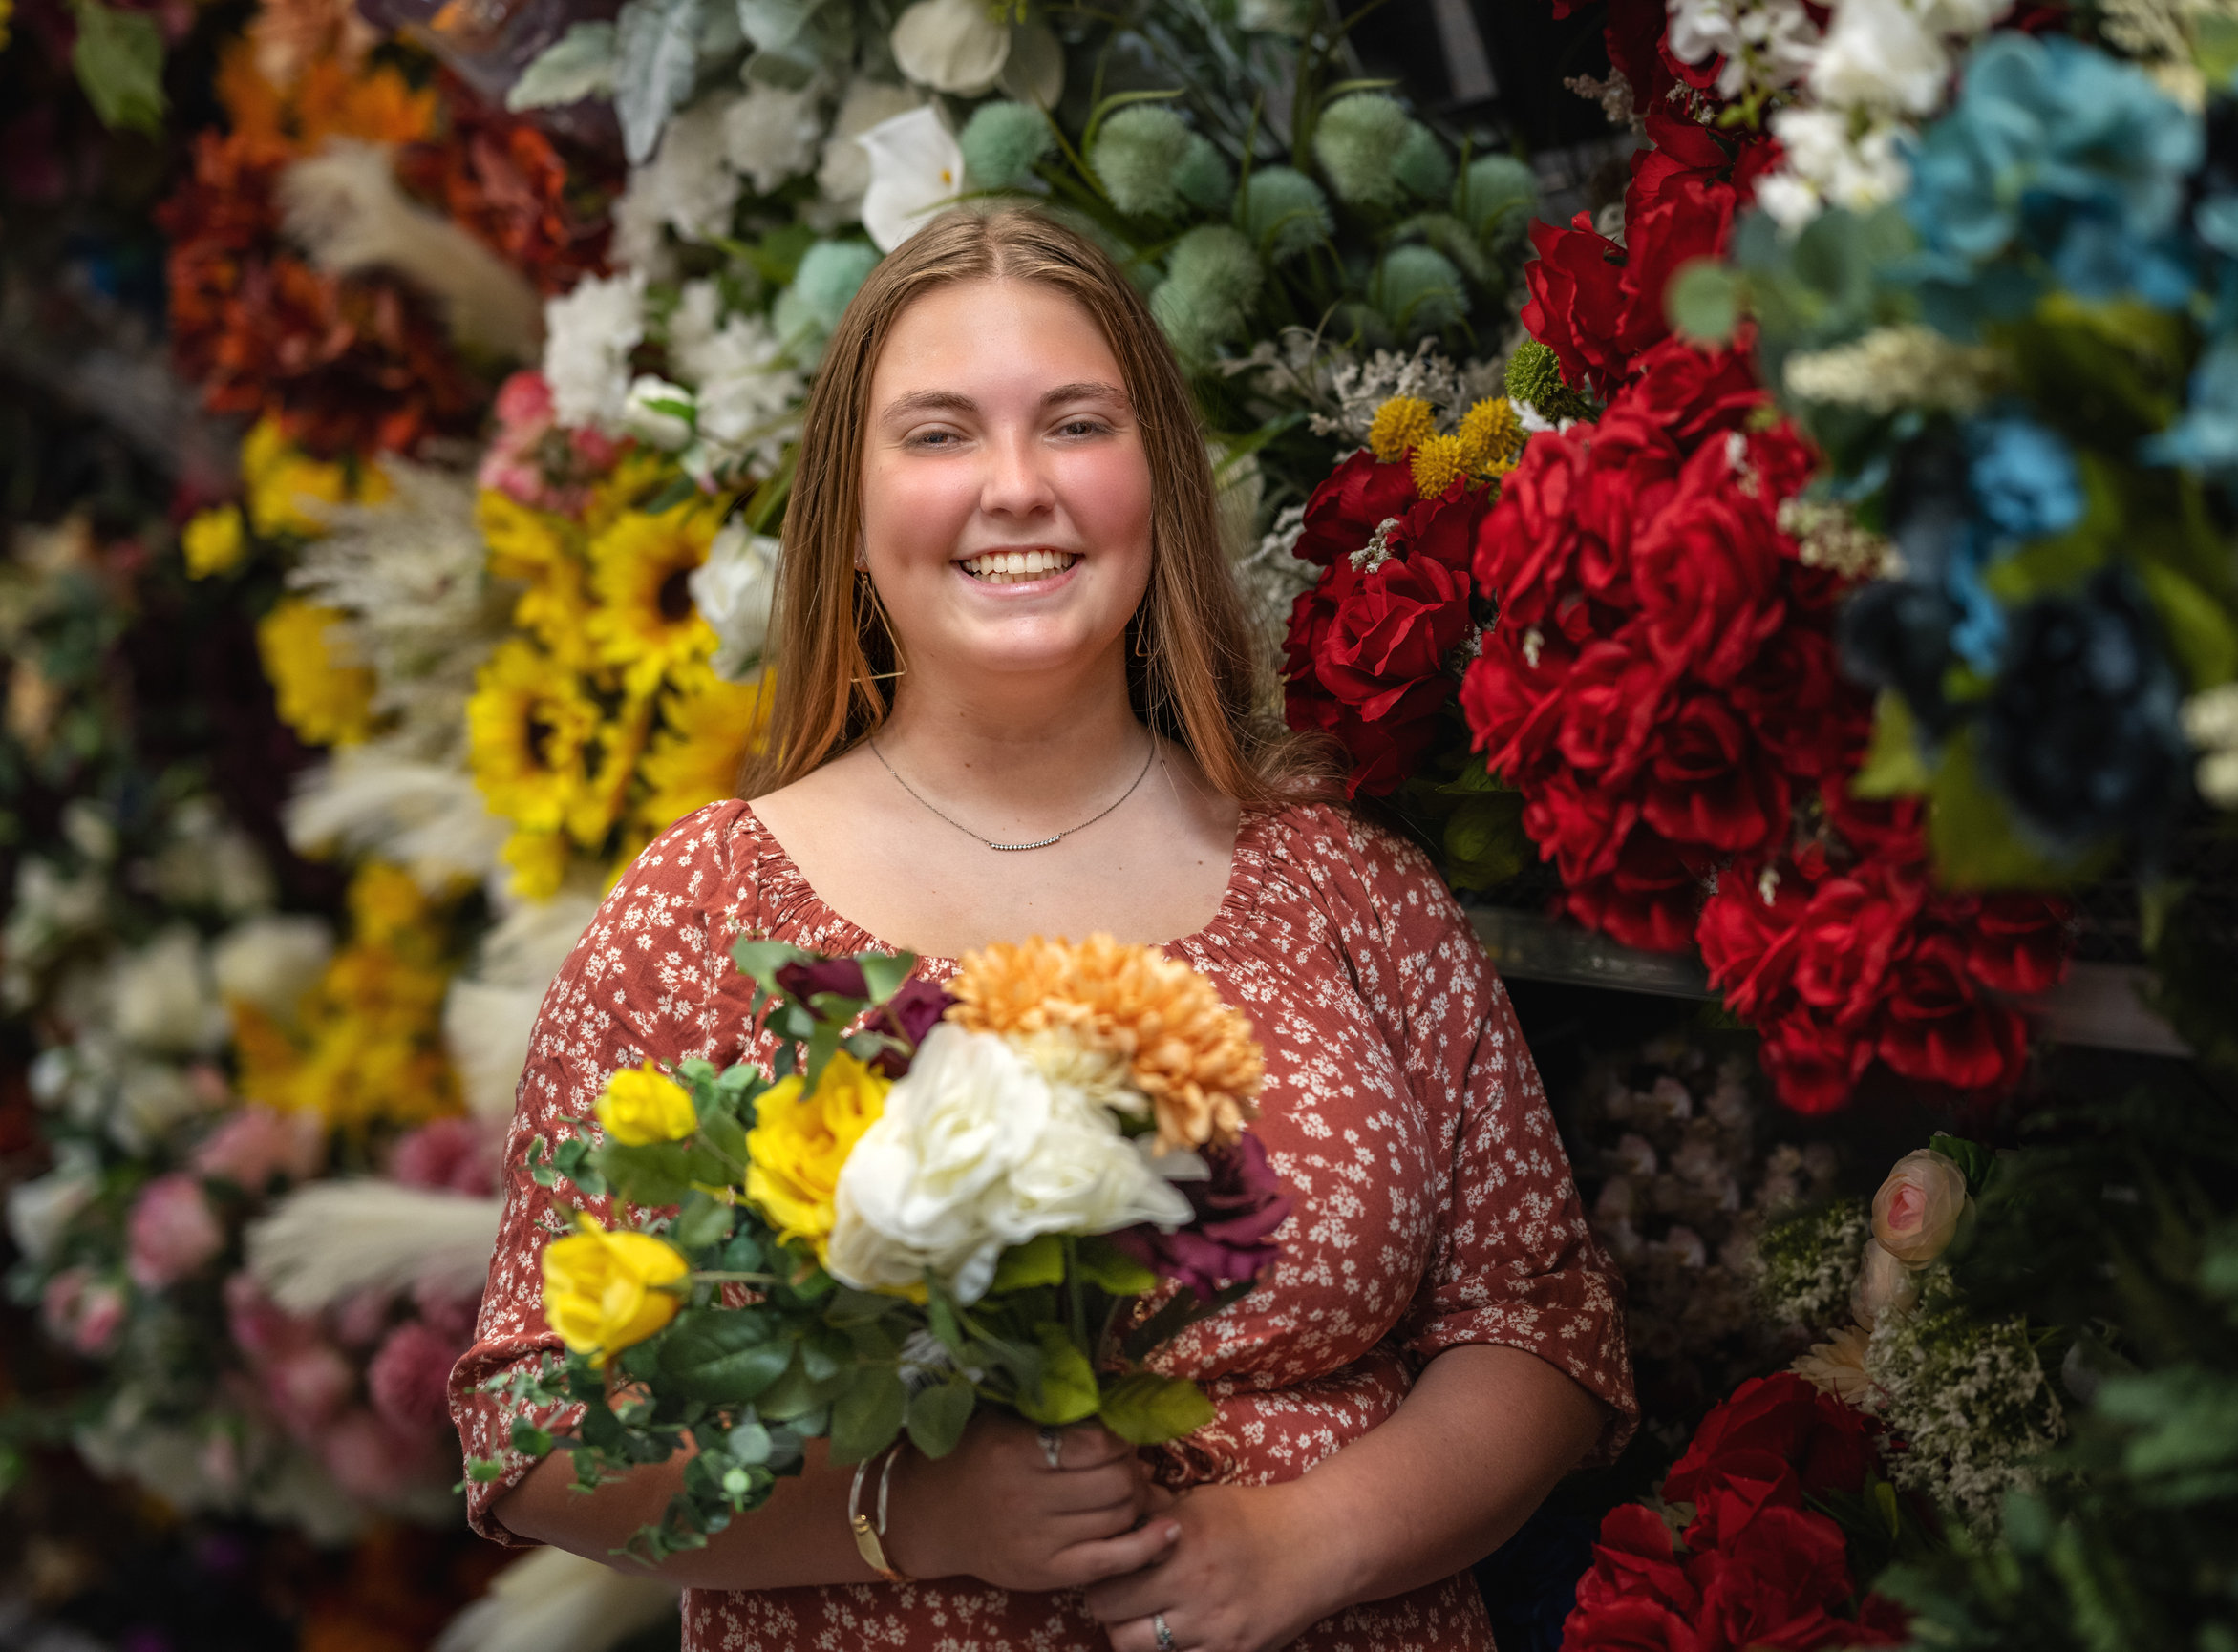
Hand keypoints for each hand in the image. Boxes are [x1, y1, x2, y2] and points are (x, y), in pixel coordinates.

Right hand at [886, 1415, 1180, 1592]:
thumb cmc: (976, 1457)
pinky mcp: (1044, 1573)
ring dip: (1135, 1497)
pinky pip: (1111, 1560)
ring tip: (1125, 1486)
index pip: (1097, 1442)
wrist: (932, 1516)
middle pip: (1114, 1480)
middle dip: (1130, 1466)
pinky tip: (1168, 1530)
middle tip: (1123, 1462)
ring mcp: (1036, 1540)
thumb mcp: (1007, 1422)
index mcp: (1015, 1450)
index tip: (1114, 1434)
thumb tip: (1127, 1409)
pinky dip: (1147, 1545)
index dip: (1118, 1436)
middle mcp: (1025, 1496)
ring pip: (1118, 1515)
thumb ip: (1058, 1413)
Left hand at [1081, 1481, 1345, 1651]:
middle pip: (1110, 1614)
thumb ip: (1152, 1515)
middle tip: (1119, 1596)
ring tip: (1145, 1617)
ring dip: (1131, 1634)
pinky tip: (1176, 1635)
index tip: (1108, 1567)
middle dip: (1108, 1605)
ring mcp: (1213, 1627)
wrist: (1319, 1545)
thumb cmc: (1254, 1517)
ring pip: (1134, 1648)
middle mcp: (1192, 1585)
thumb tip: (1106, 1519)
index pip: (1106, 1572)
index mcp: (1180, 1541)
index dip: (1100, 1571)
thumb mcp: (1200, 1502)